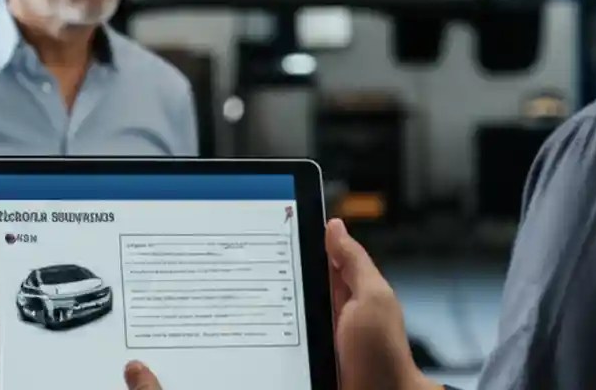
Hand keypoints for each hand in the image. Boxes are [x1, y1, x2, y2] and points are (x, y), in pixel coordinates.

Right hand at [121, 221, 438, 389]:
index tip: (247, 233)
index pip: (304, 262)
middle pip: (276, 293)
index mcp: (338, 296)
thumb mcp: (372, 299)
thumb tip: (333, 226)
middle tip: (217, 273)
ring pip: (264, 324)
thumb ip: (353, 263)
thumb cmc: (383, 358)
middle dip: (249, 284)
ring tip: (212, 307)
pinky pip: (264, 354)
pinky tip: (226, 343)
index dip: (279, 246)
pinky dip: (246, 348)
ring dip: (243, 319)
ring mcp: (302, 347)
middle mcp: (318, 320)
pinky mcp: (293, 367)